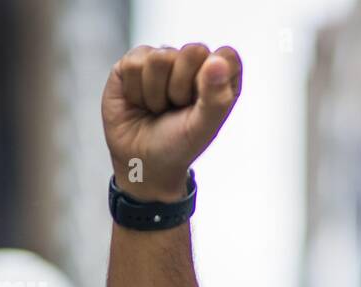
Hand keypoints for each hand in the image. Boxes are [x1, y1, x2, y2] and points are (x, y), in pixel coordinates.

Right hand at [101, 42, 241, 200]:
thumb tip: (216, 62)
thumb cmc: (178, 145)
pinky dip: (136, 92)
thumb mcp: (203, 128)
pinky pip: (134, 64)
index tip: (202, 105)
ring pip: (160, 58)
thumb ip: (217, 97)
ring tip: (157, 108)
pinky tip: (139, 102)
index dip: (213, 79)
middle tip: (177, 108)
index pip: (227, 56)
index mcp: (219, 77)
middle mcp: (193, 63)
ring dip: (157, 93)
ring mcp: (163, 59)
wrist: (141, 161)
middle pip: (193, 51)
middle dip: (182, 88)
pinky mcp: (133, 61)